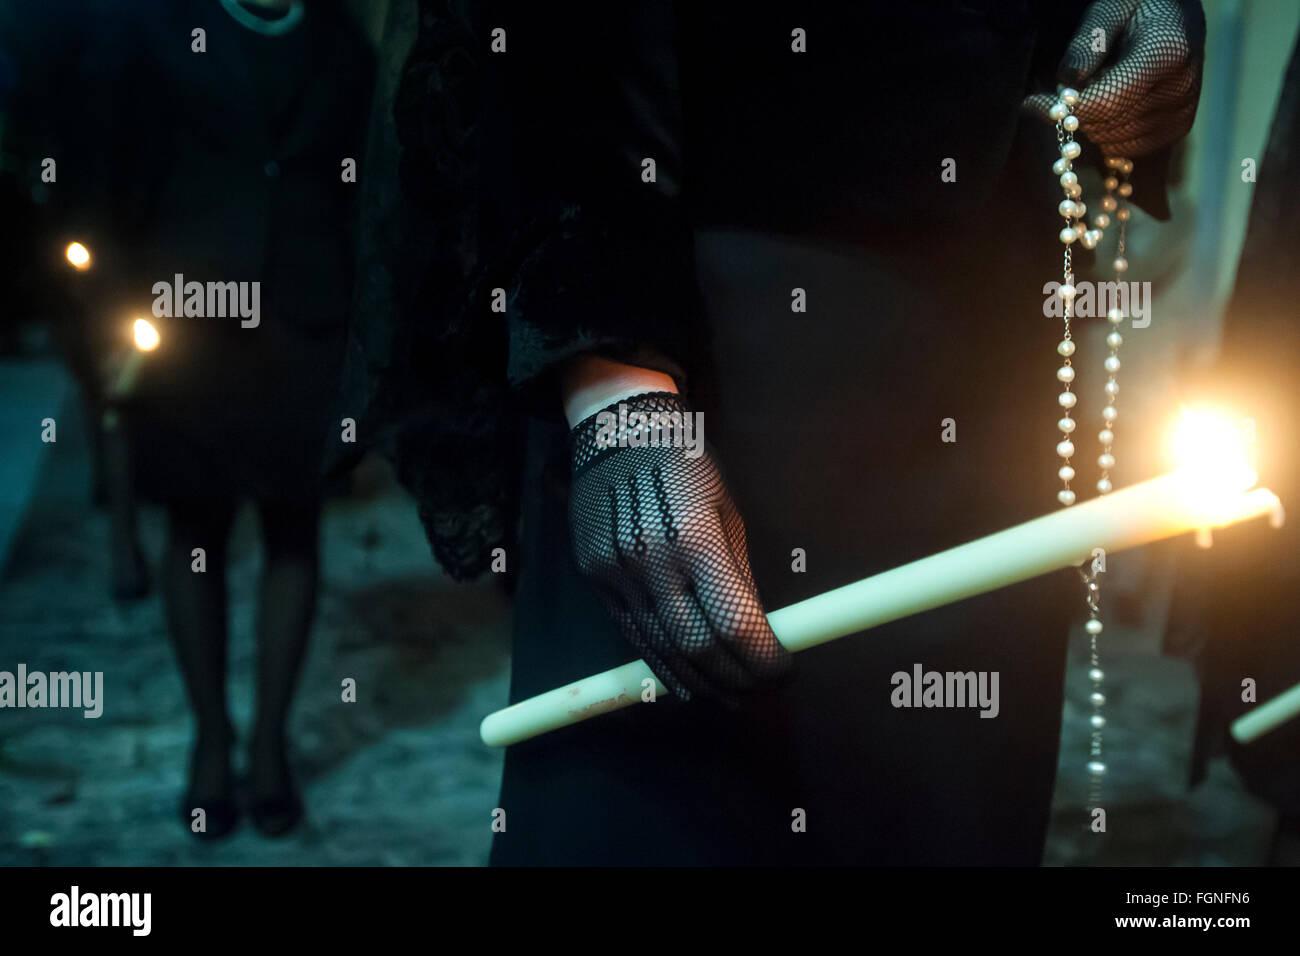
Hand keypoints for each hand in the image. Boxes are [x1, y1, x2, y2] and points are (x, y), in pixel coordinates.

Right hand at [567, 391, 790, 702]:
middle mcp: (652, 561)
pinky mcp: (595, 580)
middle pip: (696, 647)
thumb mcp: (727, 512)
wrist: (617, 436)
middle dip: (735, 679)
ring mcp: (617, 573)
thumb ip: (738, 576)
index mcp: (696, 538)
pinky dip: (662, 665)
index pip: (734, 621)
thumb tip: (760, 633)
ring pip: (660, 651)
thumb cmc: (686, 466)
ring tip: (728, 697)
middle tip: (760, 690)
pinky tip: (685, 680)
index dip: (764, 658)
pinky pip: (631, 635)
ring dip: (699, 683)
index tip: (785, 670)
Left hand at [1023, 0, 1204, 157]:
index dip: (1065, 109)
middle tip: (1071, 87)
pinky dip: (1109, 132)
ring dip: (1094, 121)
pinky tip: (1114, 103)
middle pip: (1107, 124)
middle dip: (1078, 110)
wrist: (1179, 14)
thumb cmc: (1139, 5)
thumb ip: (1087, 44)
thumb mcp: (1110, 8)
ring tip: (1102, 86)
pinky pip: (1127, 148)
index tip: (1030, 103)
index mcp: (1166, 52)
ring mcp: (1181, 111)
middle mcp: (1181, 87)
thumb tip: (1066, 86)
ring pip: (1113, 141)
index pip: (1108, 100)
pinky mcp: (1178, 127)